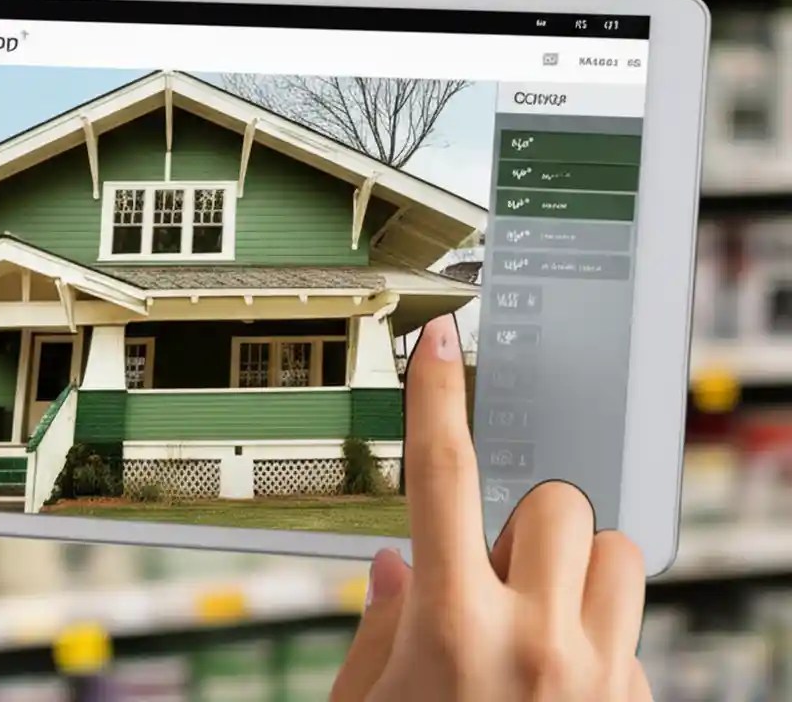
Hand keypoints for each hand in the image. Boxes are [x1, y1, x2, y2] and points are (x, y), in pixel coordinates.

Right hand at [331, 315, 651, 701]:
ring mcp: (598, 675)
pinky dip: (596, 630)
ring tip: (532, 614)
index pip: (442, 475)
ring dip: (572, 566)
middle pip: (557, 502)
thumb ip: (382, 628)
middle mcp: (536, 641)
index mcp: (452, 629)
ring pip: (618, 551)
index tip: (442, 346)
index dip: (437, 398)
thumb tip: (399, 566)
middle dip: (522, 521)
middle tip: (488, 568)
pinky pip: (634, 625)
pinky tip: (557, 677)